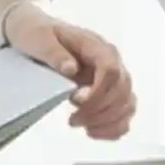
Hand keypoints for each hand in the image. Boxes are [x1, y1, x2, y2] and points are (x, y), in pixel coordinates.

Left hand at [4, 2, 135, 140]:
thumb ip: (54, 52)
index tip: (75, 101)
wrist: (37, 33)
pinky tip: (93, 131)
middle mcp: (111, 61)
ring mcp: (112, 77)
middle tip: (73, 120)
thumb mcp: (38, 38)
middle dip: (99, 111)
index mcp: (96, 46)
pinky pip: (124, 113)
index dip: (98, 91)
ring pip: (127, 104)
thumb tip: (71, 69)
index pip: (111, 70)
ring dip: (108, 121)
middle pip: (122, 90)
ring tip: (83, 127)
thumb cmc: (37, 33)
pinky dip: (114, 127)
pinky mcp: (108, 92)